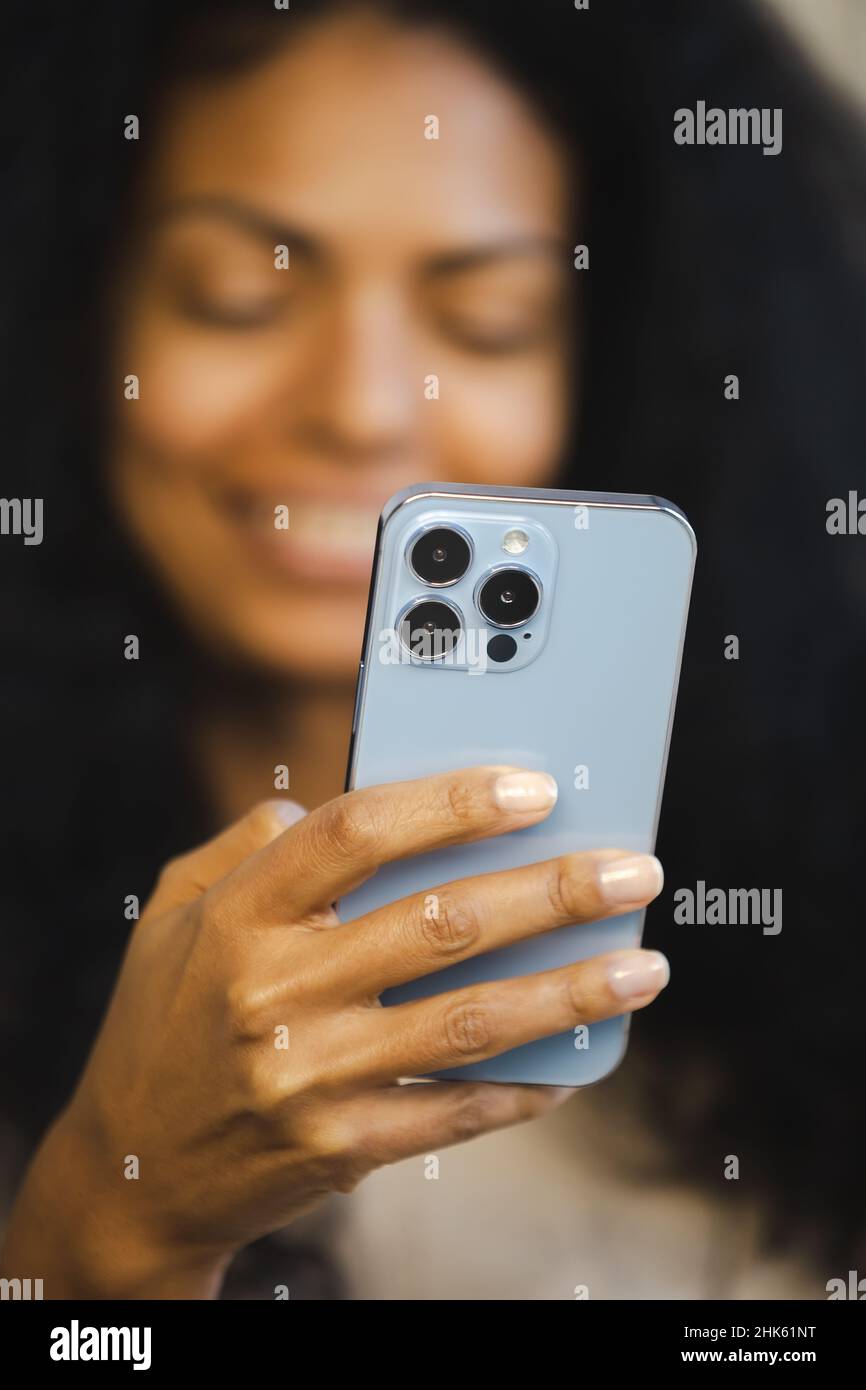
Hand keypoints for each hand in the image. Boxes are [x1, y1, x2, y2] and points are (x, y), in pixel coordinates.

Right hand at [1, 765, 666, 1296]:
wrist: (133, 1169)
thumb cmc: (164, 1020)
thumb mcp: (176, 913)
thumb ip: (249, 846)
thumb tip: (327, 798)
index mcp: (240, 915)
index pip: (356, 832)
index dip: (451, 802)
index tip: (534, 787)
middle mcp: (276, 991)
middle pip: (440, 922)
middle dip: (553, 891)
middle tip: (632, 869)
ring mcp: (310, 1076)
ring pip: (469, 1021)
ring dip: (570, 991)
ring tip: (645, 965)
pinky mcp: (339, 1146)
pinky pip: (453, 1112)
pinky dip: (522, 1087)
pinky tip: (579, 1063)